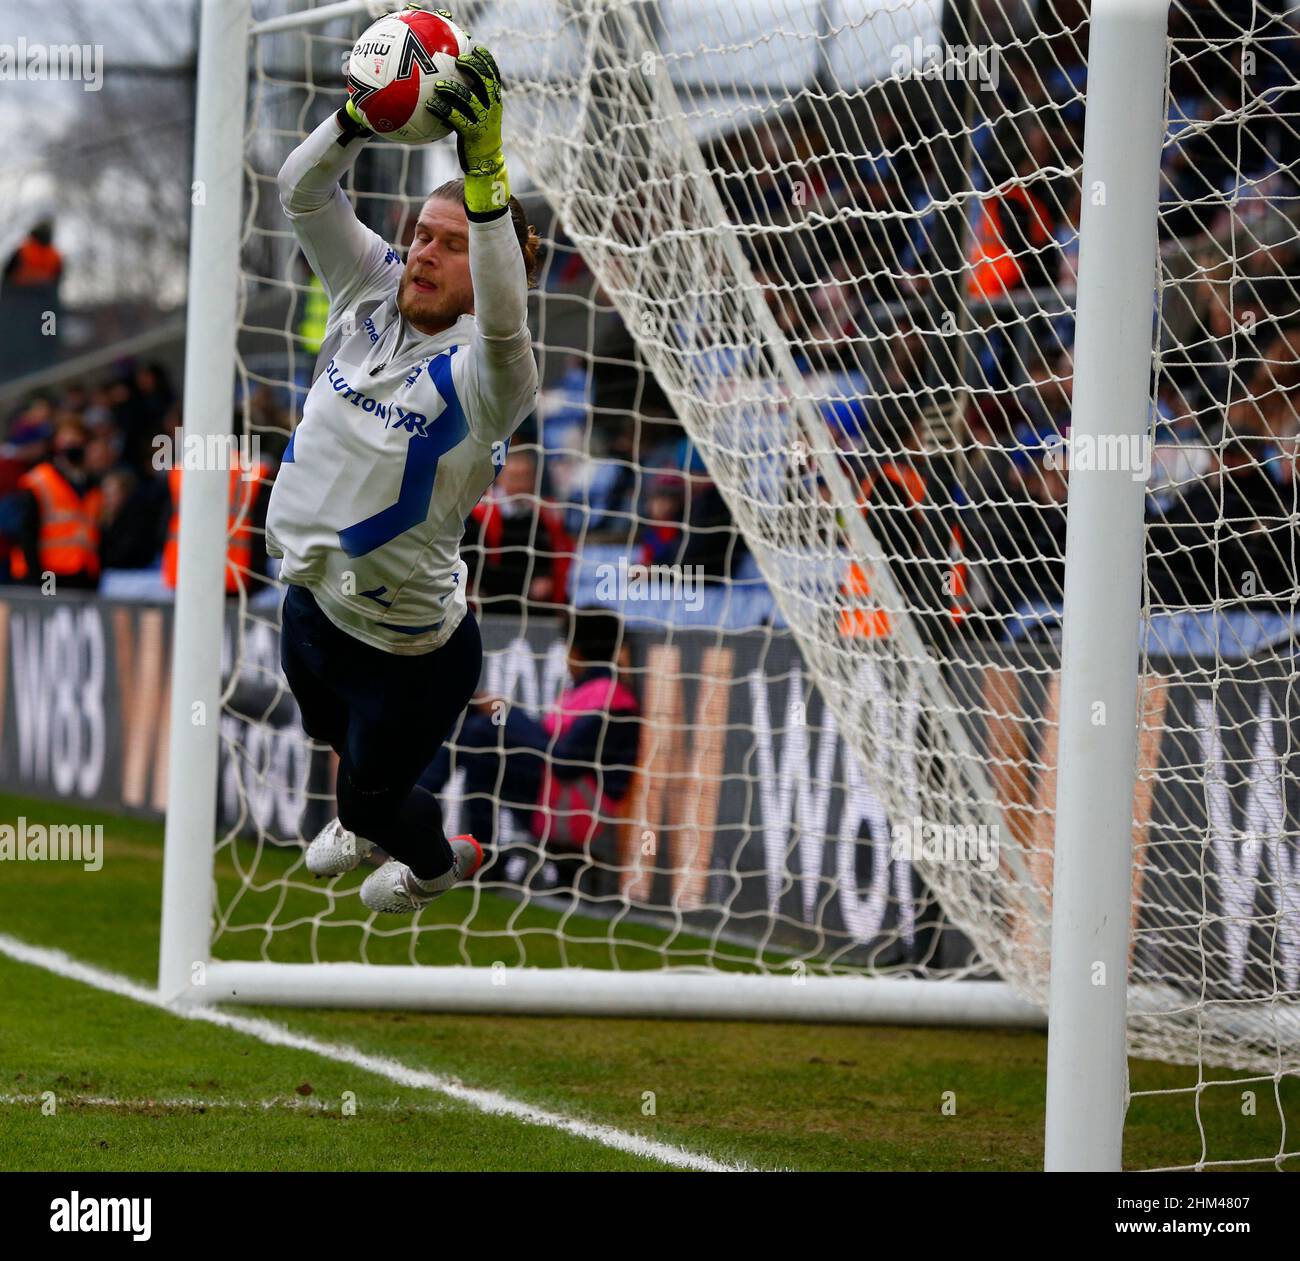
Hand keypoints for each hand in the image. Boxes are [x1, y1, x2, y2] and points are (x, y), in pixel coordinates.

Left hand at [426, 44, 507, 213]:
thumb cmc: (475, 135)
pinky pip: (457, 119)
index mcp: (494, 101)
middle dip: (474, 68)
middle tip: (459, 60)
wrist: (484, 164)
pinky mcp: (473, 135)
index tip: (474, 46)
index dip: (486, 59)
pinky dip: (444, 110)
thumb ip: (467, 95)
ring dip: (455, 90)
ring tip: (439, 86)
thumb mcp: (476, 114)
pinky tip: (431, 105)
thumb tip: (445, 76)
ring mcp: (484, 122)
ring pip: (471, 100)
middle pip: (487, 82)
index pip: (494, 75)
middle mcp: (493, 109)